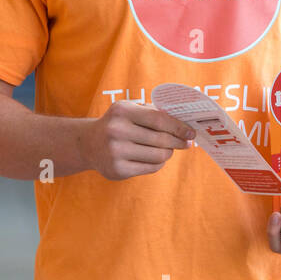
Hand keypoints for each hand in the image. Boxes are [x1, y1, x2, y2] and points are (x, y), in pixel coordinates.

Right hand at [77, 102, 194, 180]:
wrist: (89, 144)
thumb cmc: (117, 124)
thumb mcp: (129, 110)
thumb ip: (153, 112)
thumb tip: (184, 122)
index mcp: (122, 111)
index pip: (159, 119)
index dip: (179, 126)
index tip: (191, 132)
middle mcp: (116, 131)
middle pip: (161, 139)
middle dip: (178, 141)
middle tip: (186, 143)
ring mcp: (116, 152)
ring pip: (159, 155)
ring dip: (168, 153)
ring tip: (167, 149)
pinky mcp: (118, 170)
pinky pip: (151, 168)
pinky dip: (158, 163)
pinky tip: (154, 158)